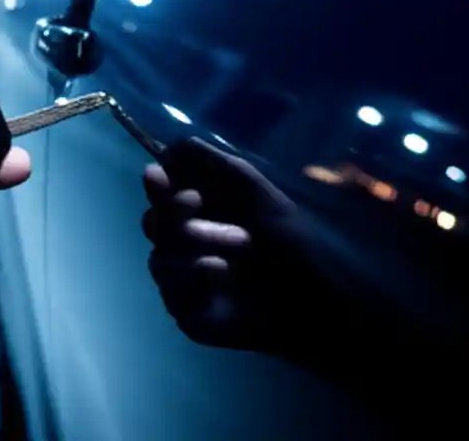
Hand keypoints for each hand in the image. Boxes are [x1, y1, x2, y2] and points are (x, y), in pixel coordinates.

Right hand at [142, 138, 343, 354]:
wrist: (317, 292)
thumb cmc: (287, 236)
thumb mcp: (248, 187)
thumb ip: (204, 162)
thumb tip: (163, 152)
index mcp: (198, 215)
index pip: (159, 196)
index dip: (156, 186)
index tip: (160, 177)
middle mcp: (186, 248)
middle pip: (151, 226)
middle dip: (173, 213)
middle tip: (196, 202)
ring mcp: (186, 285)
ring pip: (159, 263)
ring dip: (193, 245)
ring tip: (239, 243)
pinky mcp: (192, 316)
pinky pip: (175, 298)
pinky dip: (195, 280)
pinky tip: (220, 272)